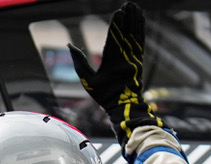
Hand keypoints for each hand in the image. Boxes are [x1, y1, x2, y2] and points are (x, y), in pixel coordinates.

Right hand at [68, 2, 161, 144]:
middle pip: (128, 33)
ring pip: (136, 34)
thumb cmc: (104, 95)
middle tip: (127, 3)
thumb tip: (70, 46)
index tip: (118, 11)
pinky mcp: (139, 59)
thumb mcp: (88, 81)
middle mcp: (126, 58)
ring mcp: (134, 58)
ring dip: (136, 19)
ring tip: (135, 6)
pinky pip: (141, 40)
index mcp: (113, 62)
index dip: (117, 25)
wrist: (124, 106)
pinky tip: (141, 18)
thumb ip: (79, 63)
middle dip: (128, 17)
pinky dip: (140, 27)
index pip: (115, 39)